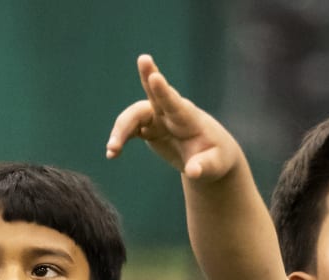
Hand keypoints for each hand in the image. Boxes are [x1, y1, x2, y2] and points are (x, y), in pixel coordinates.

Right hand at [106, 54, 240, 181]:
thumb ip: (204, 167)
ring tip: (112, 151)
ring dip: (120, 131)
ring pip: (133, 116)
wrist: (208, 157)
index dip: (163, 91)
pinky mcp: (148, 127)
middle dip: (148, 74)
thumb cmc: (216, 158)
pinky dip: (119, 139)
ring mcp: (158, 118)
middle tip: (144, 58)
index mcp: (189, 119)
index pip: (175, 103)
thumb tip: (193, 172)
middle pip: (155, 93)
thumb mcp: (215, 166)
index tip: (155, 77)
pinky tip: (112, 154)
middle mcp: (171, 113)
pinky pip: (129, 129)